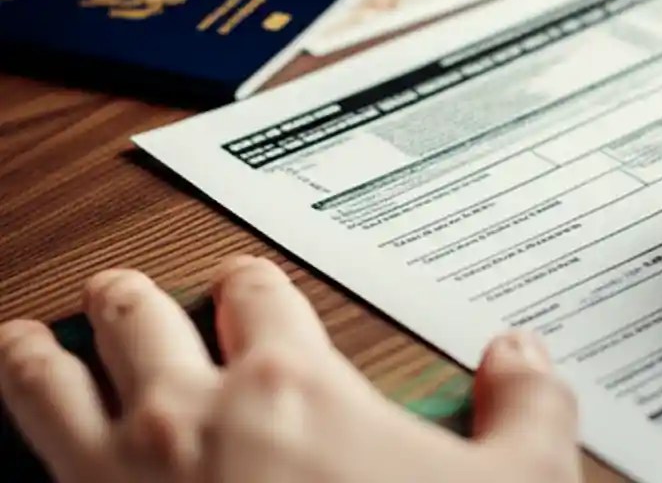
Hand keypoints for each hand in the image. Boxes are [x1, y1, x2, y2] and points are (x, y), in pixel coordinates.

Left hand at [0, 257, 580, 482]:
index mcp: (290, 385)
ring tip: (31, 341)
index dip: (249, 279)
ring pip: (49, 381)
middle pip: (136, 316)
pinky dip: (23, 441)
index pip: (254, 292)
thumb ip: (530, 406)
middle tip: (126, 292)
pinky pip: (28, 467)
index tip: (246, 283)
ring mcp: (120, 478)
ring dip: (40, 355)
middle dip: (130, 299)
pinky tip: (29, 449)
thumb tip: (522, 356)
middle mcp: (189, 417)